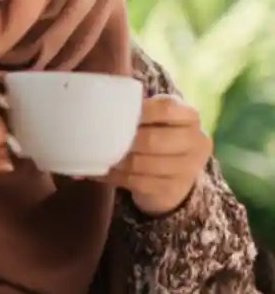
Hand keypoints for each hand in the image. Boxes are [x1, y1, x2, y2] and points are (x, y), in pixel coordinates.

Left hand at [98, 94, 211, 216]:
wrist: (175, 174)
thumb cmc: (157, 134)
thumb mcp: (154, 118)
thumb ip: (136, 109)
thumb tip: (99, 104)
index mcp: (190, 116)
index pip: (166, 108)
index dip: (139, 110)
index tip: (115, 111)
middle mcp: (196, 142)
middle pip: (153, 140)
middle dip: (123, 140)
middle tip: (100, 137)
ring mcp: (188, 169)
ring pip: (143, 165)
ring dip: (116, 160)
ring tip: (97, 154)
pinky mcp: (173, 190)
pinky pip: (137, 183)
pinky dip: (114, 176)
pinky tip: (102, 170)